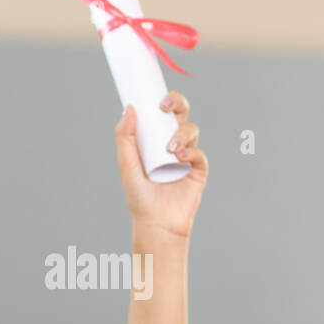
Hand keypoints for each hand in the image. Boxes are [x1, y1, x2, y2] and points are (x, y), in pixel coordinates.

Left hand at [114, 90, 207, 240]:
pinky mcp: (198, 170)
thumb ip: (124, 137)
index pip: (162, 112)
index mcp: (155, 139)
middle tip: (165, 107)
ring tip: (170, 148)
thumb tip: (129, 108)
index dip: (164, 100)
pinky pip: (199, 153)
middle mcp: (172, 143)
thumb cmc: (139, 197)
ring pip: (191, 130)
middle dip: (178, 104)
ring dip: (181, 133)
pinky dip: (191, 152)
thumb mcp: (126, 165)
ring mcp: (187, 156)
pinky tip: (181, 157)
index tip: (158, 100)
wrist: (156, 224)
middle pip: (181, 114)